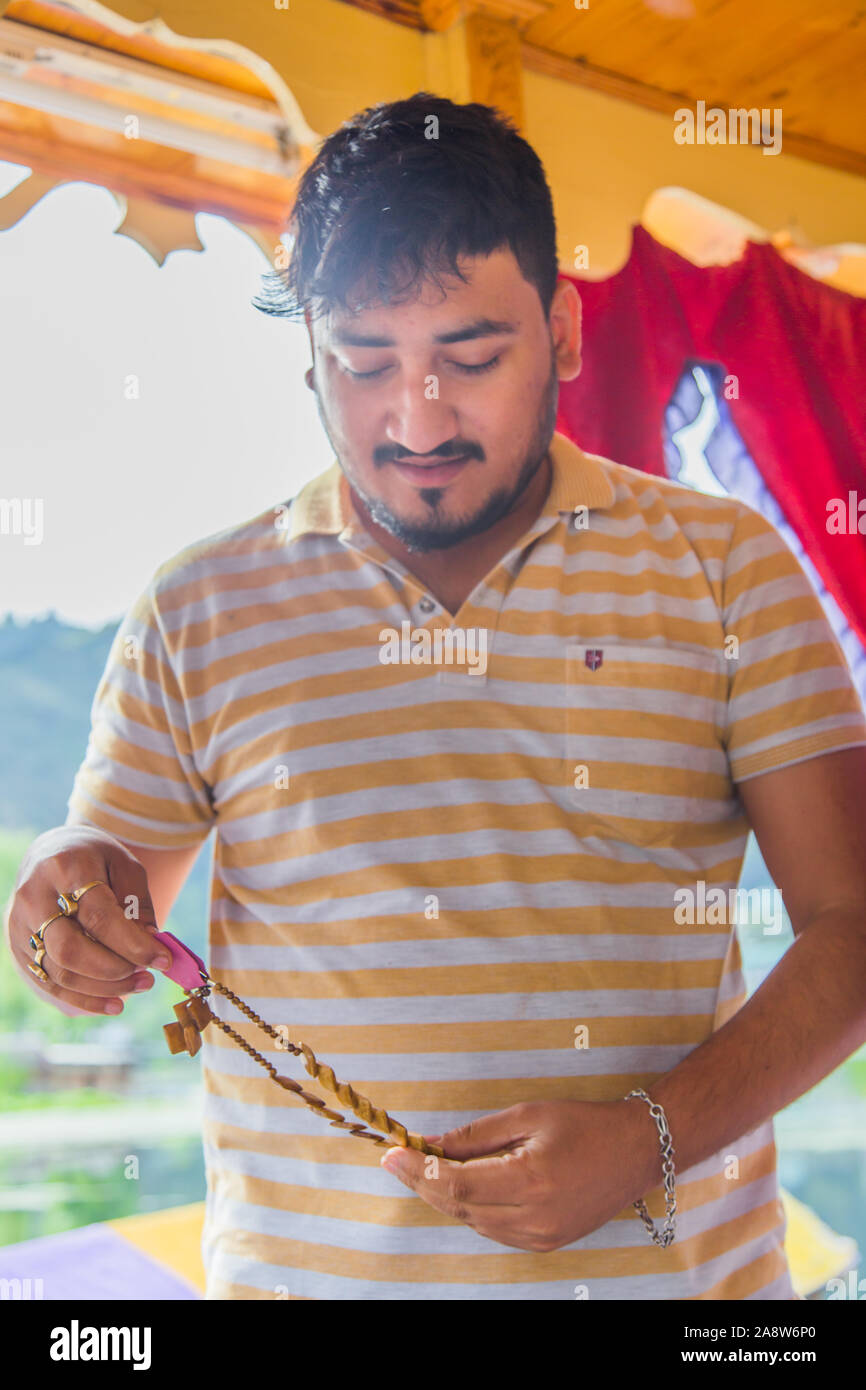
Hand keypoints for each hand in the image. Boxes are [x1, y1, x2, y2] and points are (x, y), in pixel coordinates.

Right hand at [4, 825, 171, 1014]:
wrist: (53, 852)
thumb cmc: (95, 859)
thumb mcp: (125, 864)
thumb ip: (137, 903)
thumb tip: (149, 943)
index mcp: (66, 868)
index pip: (99, 916)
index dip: (132, 944)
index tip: (162, 959)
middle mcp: (35, 897)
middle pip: (72, 949)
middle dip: (116, 970)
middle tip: (148, 976)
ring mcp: (20, 925)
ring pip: (60, 972)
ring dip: (105, 988)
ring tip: (139, 985)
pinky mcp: (18, 947)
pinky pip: (50, 984)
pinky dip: (84, 1000)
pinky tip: (115, 1003)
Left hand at [380, 1098, 659, 1251]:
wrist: (634, 1152)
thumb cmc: (583, 1124)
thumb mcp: (527, 1116)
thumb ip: (476, 1135)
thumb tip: (432, 1144)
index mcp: (529, 1181)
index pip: (456, 1185)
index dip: (418, 1171)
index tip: (392, 1153)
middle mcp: (534, 1218)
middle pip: (458, 1208)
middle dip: (423, 1182)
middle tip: (397, 1159)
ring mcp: (540, 1236)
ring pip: (473, 1222)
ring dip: (446, 1196)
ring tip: (428, 1166)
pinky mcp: (546, 1243)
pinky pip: (493, 1230)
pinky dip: (473, 1209)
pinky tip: (466, 1185)